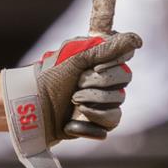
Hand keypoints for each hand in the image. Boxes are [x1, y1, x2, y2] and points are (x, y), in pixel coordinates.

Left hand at [28, 32, 142, 142]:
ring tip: (72, 103)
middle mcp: (103, 81)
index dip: (110, 65)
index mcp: (99, 62)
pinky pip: (108, 127)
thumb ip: (107, 48)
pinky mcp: (96, 125)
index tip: (93, 66)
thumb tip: (137, 40)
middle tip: (77, 84)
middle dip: (97, 84)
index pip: (123, 61)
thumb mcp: (76, 57)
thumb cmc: (49, 78)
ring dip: (92, 104)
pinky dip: (87, 126)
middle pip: (123, 82)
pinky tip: (69, 124)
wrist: (30, 109)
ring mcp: (101, 104)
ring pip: (117, 106)